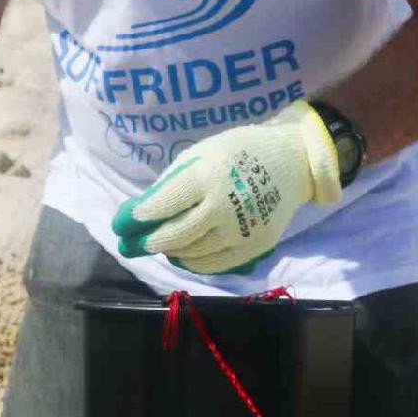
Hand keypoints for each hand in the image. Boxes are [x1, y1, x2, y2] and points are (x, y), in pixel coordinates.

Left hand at [112, 100, 341, 275]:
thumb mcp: (201, 153)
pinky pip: (215, 264)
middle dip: (152, 241)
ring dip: (172, 251)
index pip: (167, 202)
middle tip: (136, 243)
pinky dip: (194, 262)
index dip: (142, 215)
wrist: (292, 161)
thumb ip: (172, 182)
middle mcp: (225, 205)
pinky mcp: (255, 246)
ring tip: (162, 245)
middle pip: (178, 234)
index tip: (126, 221)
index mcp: (209, 174)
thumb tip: (141, 211)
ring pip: (194, 253)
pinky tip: (185, 253)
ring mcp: (242, 229)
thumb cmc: (237, 152)